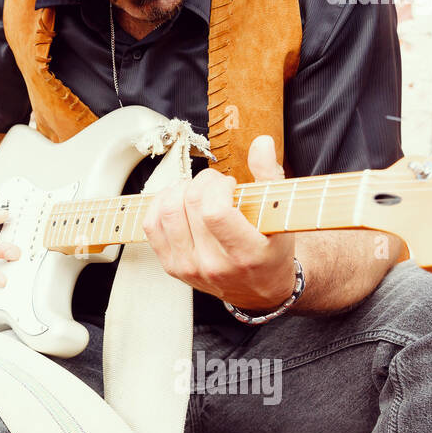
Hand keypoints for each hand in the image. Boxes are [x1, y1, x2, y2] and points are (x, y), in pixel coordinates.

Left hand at [142, 135, 296, 310]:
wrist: (260, 289)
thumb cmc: (272, 249)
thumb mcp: (280, 215)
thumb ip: (270, 176)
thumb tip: (261, 143)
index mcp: (246, 254)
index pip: (214, 212)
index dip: (218, 187)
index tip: (230, 184)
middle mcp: (213, 265)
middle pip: (189, 206)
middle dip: (202, 182)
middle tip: (217, 185)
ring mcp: (189, 268)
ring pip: (166, 213)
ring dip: (180, 190)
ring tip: (198, 191)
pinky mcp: (172, 267)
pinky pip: (151, 226)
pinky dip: (160, 204)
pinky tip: (178, 200)